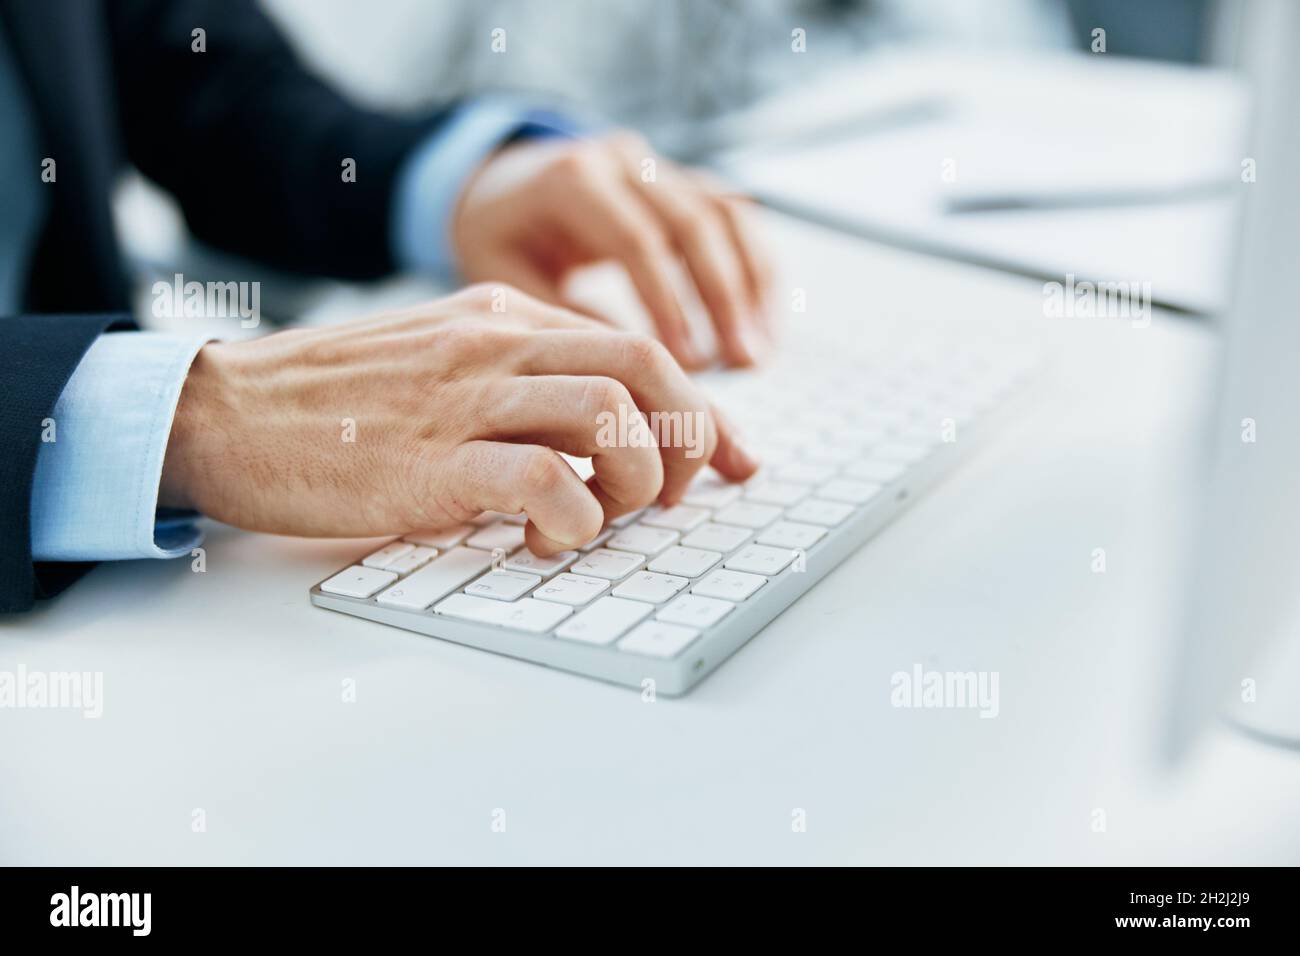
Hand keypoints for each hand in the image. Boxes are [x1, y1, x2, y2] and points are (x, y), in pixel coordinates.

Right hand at [159, 285, 757, 553]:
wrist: (227, 413)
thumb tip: (605, 429)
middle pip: (646, 367)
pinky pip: (545, 478)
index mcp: (503, 319)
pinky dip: (574, 518)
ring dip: (637, 480)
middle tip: (676, 496)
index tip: (739, 461)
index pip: (637, 347)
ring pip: (611, 414)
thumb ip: (517, 379)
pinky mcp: (432, 462)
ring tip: (603, 519)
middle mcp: (497, 346)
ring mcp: (466, 400)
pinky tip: (545, 541)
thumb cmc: (335, 402)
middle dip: (692, 437)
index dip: (707, 410)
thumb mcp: (440, 362)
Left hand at [451, 131, 774, 369]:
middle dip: (723, 299)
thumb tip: (631, 373)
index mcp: (572, 179)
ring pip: (727, 214)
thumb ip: (562, 318)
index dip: (669, 303)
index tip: (688, 364)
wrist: (500, 186)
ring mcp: (659, 165)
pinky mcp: (684, 181)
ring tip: (757, 354)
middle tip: (742, 363)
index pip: (637, 240)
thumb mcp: (503, 279)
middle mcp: (623, 160)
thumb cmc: (498, 242)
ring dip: (751, 287)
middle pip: (694, 222)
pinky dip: (756, 271)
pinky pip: (737, 218)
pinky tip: (764, 325)